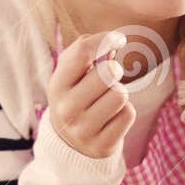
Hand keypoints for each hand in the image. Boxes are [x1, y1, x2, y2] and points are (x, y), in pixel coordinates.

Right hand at [47, 31, 136, 158]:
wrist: (70, 144)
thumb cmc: (77, 95)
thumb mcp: (72, 74)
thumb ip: (87, 51)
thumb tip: (114, 41)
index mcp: (57, 86)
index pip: (82, 52)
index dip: (105, 39)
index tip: (119, 39)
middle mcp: (65, 109)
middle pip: (108, 72)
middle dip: (114, 71)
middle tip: (108, 79)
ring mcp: (82, 130)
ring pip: (120, 94)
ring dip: (119, 93)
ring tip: (107, 100)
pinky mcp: (101, 146)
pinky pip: (128, 115)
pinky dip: (125, 112)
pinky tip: (111, 118)